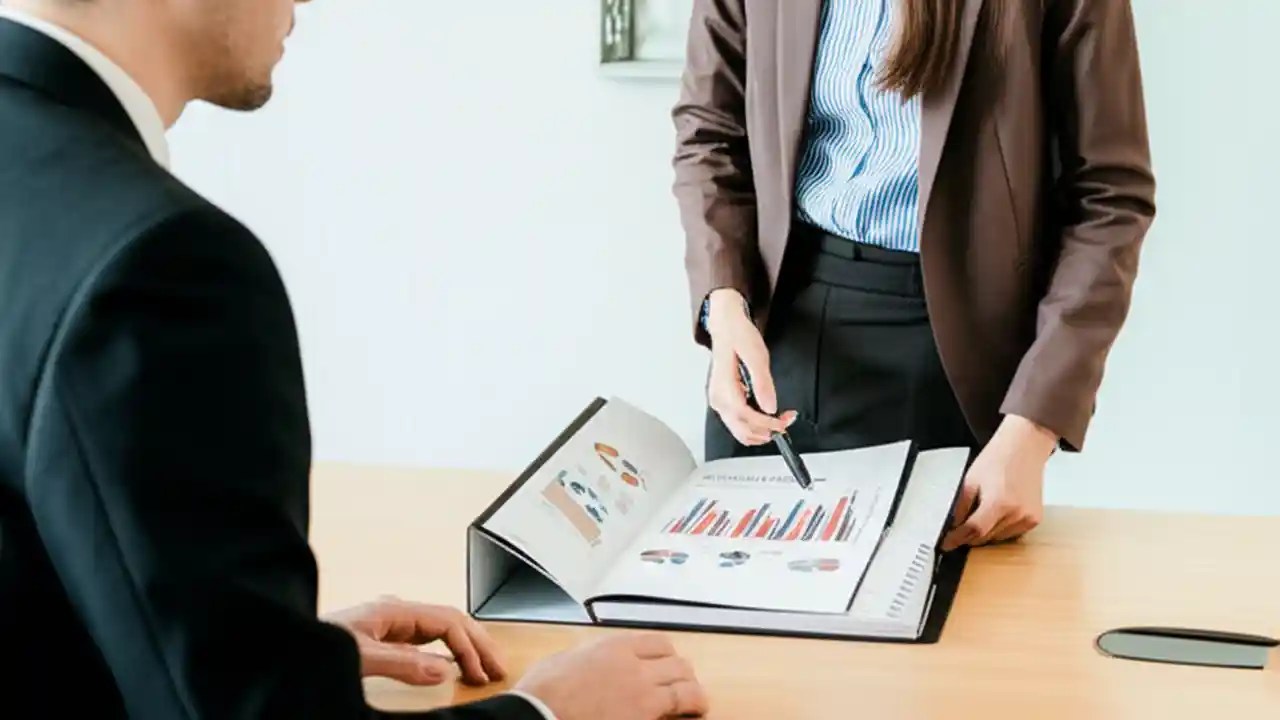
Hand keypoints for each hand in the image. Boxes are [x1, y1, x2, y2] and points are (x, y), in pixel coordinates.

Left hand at [324, 595, 504, 686]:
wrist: (291, 643)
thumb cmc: (319, 644)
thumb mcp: (360, 658)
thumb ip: (402, 664)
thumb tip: (444, 670)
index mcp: (395, 610)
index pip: (447, 621)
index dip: (468, 647)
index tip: (478, 674)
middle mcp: (397, 612)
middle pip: (450, 620)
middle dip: (477, 644)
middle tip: (499, 669)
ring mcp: (392, 622)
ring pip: (442, 628)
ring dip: (466, 647)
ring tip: (484, 669)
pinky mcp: (386, 635)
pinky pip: (427, 639)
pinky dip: (447, 651)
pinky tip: (453, 664)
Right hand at [516, 632, 708, 719]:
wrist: (540, 715)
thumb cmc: (542, 691)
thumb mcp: (563, 660)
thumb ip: (586, 657)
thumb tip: (587, 662)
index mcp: (615, 647)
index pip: (659, 643)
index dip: (667, 655)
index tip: (668, 663)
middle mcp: (636, 666)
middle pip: (678, 664)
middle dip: (684, 674)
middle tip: (685, 685)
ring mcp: (643, 694)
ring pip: (686, 688)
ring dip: (693, 694)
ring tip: (696, 703)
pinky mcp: (645, 717)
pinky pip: (678, 711)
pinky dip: (688, 713)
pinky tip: (691, 716)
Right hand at [705, 289, 795, 445]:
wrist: (727, 326)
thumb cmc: (739, 337)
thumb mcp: (756, 356)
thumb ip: (763, 383)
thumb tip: (770, 406)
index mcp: (724, 386)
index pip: (744, 415)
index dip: (764, 422)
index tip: (781, 422)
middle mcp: (718, 397)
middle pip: (739, 427)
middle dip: (764, 431)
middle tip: (784, 426)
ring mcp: (719, 400)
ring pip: (737, 429)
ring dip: (758, 432)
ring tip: (778, 424)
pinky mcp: (723, 400)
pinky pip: (736, 422)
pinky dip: (752, 426)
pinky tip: (765, 421)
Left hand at [941, 415, 1055, 549]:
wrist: (1024, 447)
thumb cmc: (997, 459)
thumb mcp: (970, 480)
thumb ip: (961, 507)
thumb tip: (953, 527)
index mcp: (998, 503)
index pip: (974, 531)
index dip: (957, 539)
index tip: (947, 544)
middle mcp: (1016, 514)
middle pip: (985, 537)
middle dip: (969, 535)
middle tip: (960, 526)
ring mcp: (1028, 518)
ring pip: (997, 538)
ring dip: (985, 532)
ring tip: (984, 510)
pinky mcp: (1035, 519)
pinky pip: (1012, 533)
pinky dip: (1000, 529)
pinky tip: (997, 512)